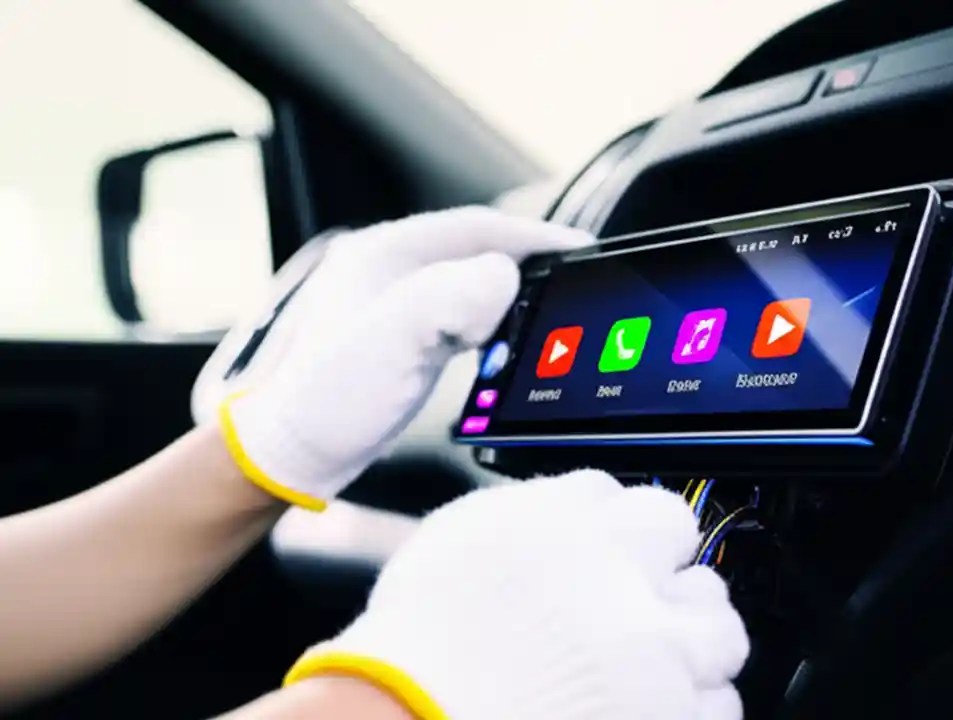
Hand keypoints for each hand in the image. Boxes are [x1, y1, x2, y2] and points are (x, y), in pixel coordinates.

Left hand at [193, 208, 591, 509]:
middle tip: (570, 284)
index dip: (535, 237)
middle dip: (527, 264)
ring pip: (469, 286)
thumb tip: (504, 277)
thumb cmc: (323, 400)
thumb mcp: (394, 340)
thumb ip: (453, 296)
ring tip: (546, 314)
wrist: (282, 454)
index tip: (578, 251)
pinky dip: (489, 326)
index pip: (478, 227)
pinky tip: (502, 346)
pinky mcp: (396, 341)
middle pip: (476, 252)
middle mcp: (388, 270)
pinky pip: (457, 319)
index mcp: (385, 253)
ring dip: (509, 297)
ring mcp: (391, 305)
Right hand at [284, 471, 748, 719]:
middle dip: (667, 579)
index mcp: (565, 519)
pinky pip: (720, 705)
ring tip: (654, 671)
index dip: (626, 535)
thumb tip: (549, 524)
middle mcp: (622, 571)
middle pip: (687, 550)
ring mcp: (657, 645)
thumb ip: (521, 523)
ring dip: (694, 644)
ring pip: (721, 626)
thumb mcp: (451, 545)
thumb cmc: (411, 656)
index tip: (620, 556)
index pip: (633, 498)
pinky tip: (655, 713)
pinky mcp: (674, 712)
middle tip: (637, 613)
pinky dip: (695, 710)